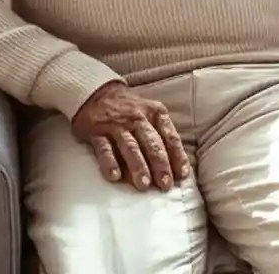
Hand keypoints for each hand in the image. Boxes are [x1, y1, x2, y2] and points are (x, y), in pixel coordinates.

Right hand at [71, 82, 189, 191]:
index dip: (178, 157)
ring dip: (138, 166)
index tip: (182, 175)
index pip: (170, 137)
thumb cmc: (130, 109)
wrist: (97, 93)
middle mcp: (138, 119)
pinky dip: (110, 163)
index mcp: (156, 114)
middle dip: (160, 165)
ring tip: (143, 184)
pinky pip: (104, 149)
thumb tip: (175, 165)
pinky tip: (115, 177)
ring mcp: (117, 126)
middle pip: (152, 144)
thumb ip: (162, 134)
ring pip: (131, 147)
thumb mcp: (151, 113)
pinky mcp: (97, 132)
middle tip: (165, 185)